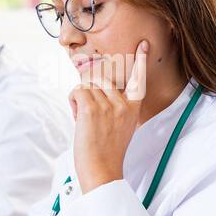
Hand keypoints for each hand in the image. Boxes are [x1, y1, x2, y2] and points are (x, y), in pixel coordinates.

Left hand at [69, 39, 147, 193]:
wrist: (102, 171)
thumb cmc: (106, 152)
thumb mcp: (119, 126)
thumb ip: (113, 107)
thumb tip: (94, 87)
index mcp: (132, 108)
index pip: (137, 80)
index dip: (139, 60)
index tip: (142, 44)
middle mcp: (122, 103)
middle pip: (101, 78)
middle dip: (90, 89)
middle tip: (89, 114)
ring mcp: (108, 105)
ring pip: (87, 84)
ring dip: (80, 99)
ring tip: (85, 121)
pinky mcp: (92, 108)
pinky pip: (77, 90)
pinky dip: (73, 102)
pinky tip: (79, 118)